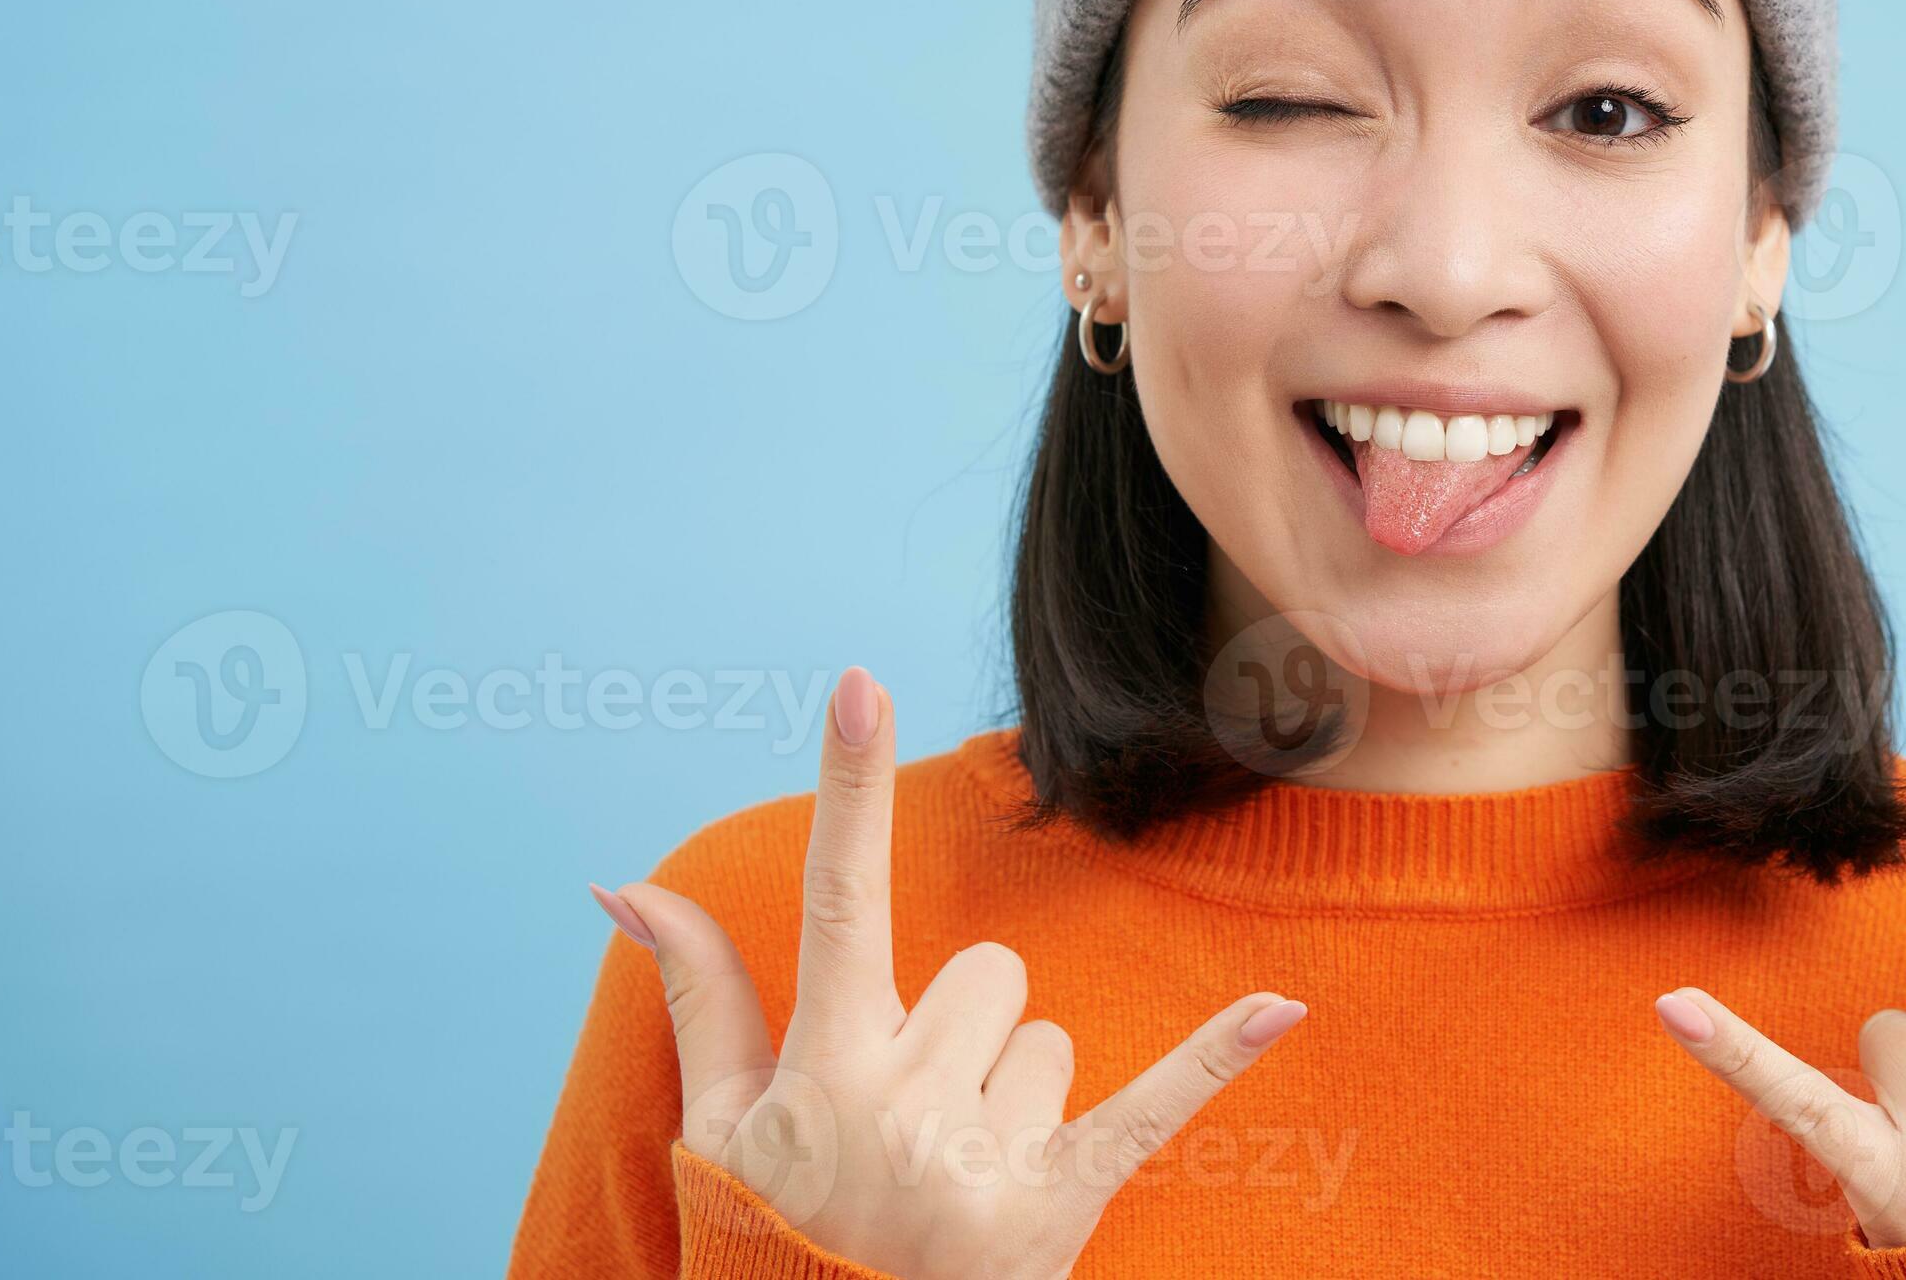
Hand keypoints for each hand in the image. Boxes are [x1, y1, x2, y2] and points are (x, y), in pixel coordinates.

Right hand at [592, 668, 1307, 1279]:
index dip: (847, 788)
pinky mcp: (1057, 1208)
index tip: (860, 682)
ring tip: (958, 1179)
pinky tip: (1280, 1006)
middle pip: (987, 974)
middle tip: (912, 1132)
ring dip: (1014, 1096)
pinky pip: (1152, 1108)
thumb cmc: (772, 1243)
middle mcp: (900, 1107)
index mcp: (823, 1071)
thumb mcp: (725, 1128)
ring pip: (1047, 1037)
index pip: (836, 901)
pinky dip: (1212, 1060)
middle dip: (960, 1036)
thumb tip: (626, 884)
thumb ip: (702, 995)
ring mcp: (982, 1161)